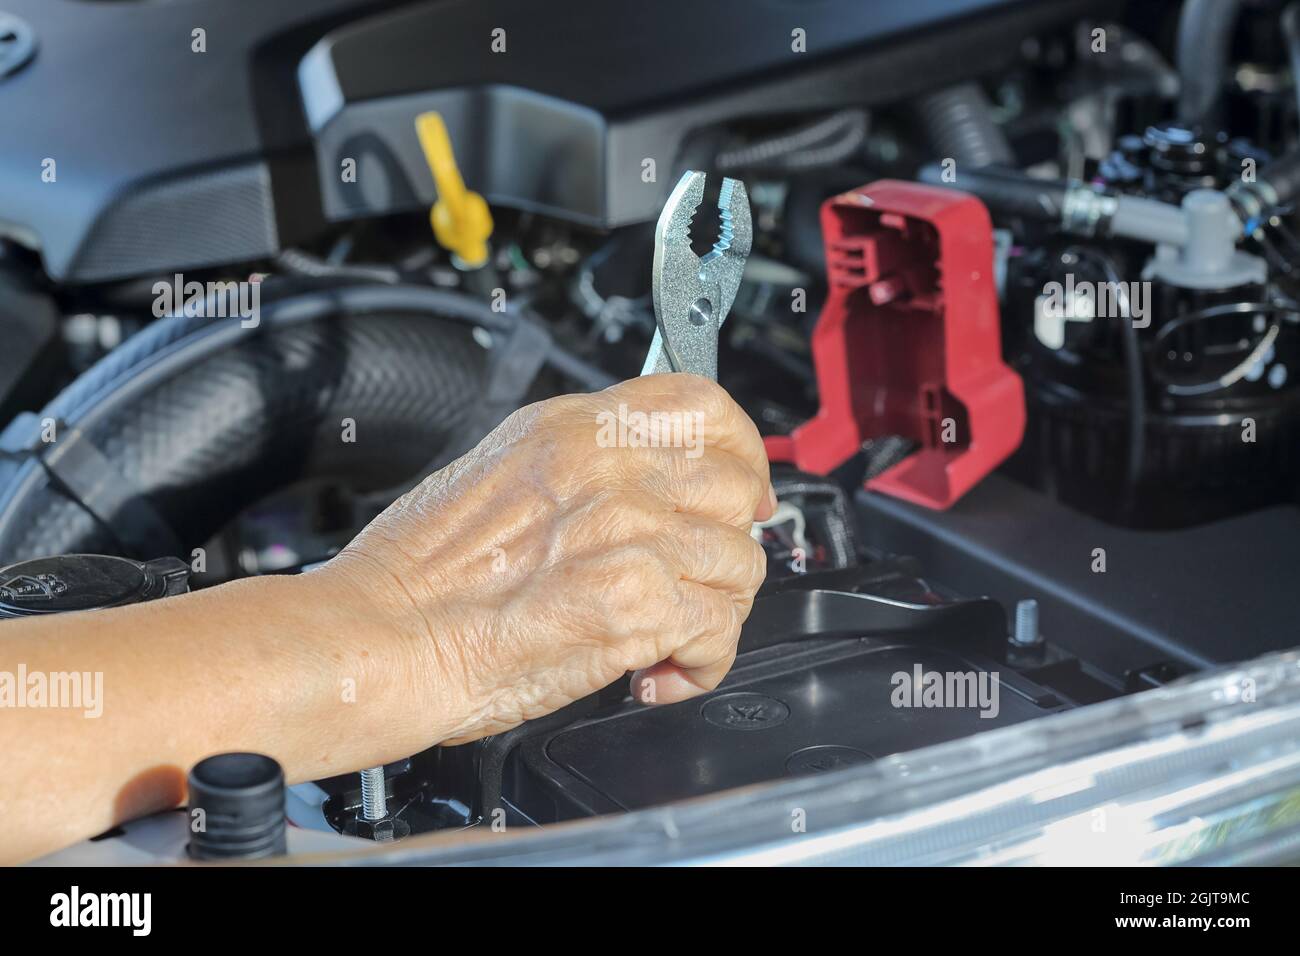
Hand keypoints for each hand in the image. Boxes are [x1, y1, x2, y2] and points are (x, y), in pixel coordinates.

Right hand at [316, 373, 774, 744]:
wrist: (377, 638)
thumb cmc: (414, 575)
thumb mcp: (499, 472)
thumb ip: (581, 468)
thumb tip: (641, 484)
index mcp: (575, 431)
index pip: (701, 404)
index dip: (739, 449)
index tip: (739, 486)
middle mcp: (611, 471)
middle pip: (737, 489)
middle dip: (727, 543)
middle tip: (698, 578)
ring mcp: (630, 532)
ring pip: (740, 563)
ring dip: (714, 609)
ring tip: (665, 636)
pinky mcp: (636, 603)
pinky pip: (721, 630)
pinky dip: (701, 663)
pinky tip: (654, 672)